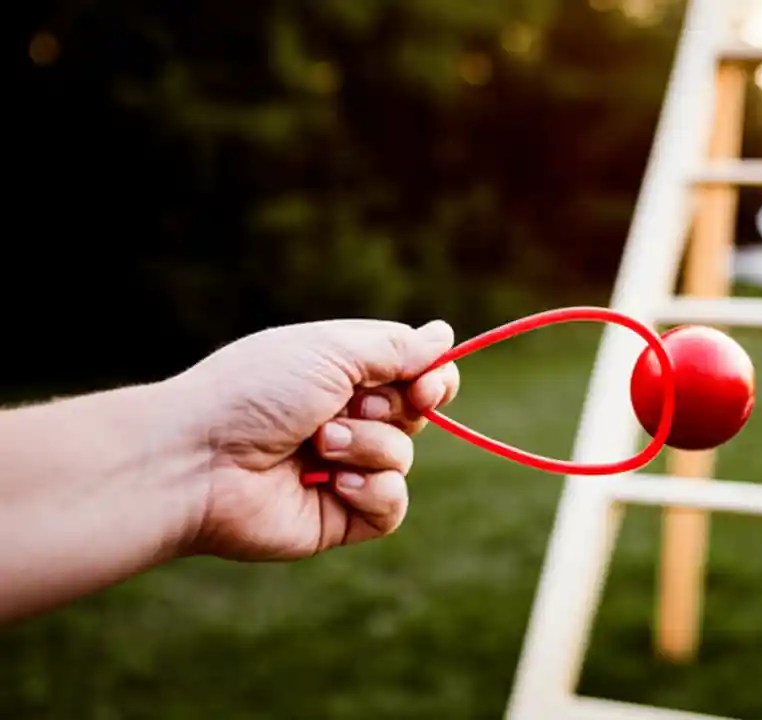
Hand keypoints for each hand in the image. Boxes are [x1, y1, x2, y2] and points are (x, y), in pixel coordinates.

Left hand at [175, 319, 459, 559]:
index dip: (432, 378)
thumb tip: (446, 336)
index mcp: (339, 374)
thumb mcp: (331, 350)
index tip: (429, 382)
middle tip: (363, 406)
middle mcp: (344, 420)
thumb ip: (396, 347)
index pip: (412, 373)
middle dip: (400, 408)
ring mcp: (342, 470)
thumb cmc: (255, 392)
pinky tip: (334, 484)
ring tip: (320, 444)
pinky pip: (392, 507)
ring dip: (370, 446)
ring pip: (403, 458)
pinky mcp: (339, 517)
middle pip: (415, 414)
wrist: (198, 460)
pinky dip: (373, 491)